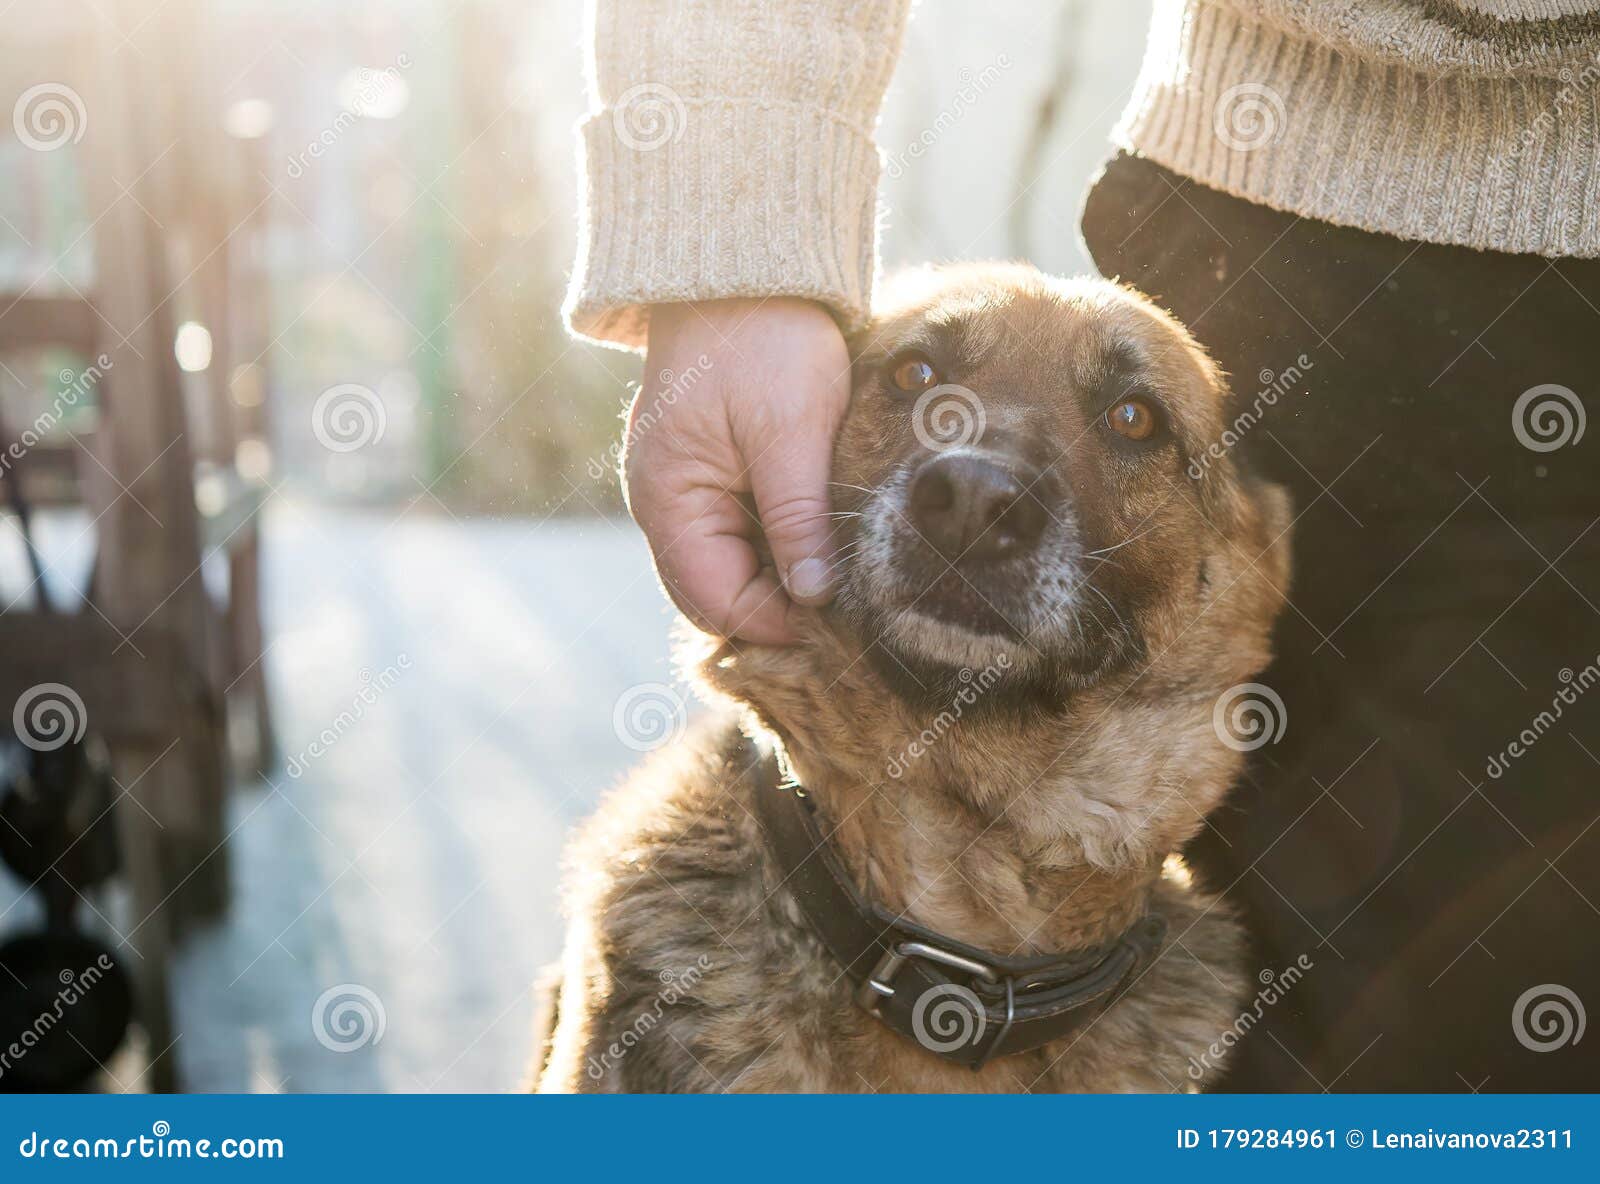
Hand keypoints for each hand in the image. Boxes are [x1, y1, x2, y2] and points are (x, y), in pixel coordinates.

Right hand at [625, 298, 850, 643]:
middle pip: (717, 595)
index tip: (841, 620)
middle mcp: (663, 505)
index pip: (717, 601)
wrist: (747, 266)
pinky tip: (823, 536)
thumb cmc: (764, 339)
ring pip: (731, 568)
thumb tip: (815, 597)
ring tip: (842, 573)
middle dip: (778, 608)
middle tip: (849, 606)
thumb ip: (797, 518)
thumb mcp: (789, 431)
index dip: (778, 621)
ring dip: (781, 577)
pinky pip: (739, 533)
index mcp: (667, 499)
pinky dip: (778, 545)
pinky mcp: (709, 473)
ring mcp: (684, 490)